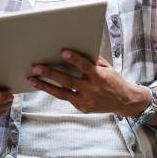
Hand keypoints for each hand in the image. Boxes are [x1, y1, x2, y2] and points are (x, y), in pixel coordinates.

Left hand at [27, 50, 147, 116]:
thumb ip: (92, 60)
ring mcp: (86, 101)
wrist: (124, 102)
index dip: (74, 59)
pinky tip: (44, 86)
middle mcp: (92, 90)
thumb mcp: (106, 67)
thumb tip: (76, 49)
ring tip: (32, 80)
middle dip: (51, 74)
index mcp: (100, 77)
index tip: (63, 51)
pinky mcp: (82, 108)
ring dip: (45, 86)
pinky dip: (55, 91)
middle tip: (36, 67)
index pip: (85, 67)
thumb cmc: (113, 80)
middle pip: (68, 81)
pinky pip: (66, 98)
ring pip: (62, 93)